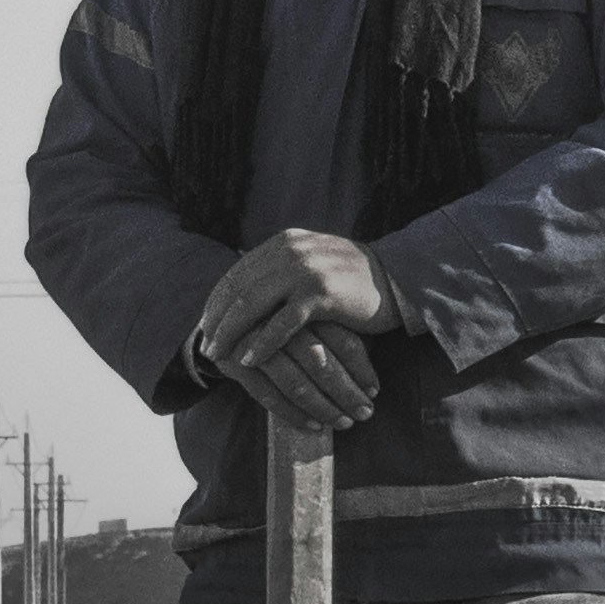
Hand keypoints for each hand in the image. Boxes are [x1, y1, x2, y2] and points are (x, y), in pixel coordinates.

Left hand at [193, 232, 394, 437]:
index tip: (205, 325)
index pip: (238, 272)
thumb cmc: (357, 281)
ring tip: (217, 356)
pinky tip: (249, 361)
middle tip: (204, 346)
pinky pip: (281, 323)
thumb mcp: (314, 263)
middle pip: (239, 288)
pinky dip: (262, 343)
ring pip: (252, 305)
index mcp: (286, 242)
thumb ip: (284, 269)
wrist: (401, 280)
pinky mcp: (321, 294)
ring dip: (230, 333)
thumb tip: (249, 289)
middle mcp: (291, 250)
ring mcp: (306, 270)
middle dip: (217, 320)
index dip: (217, 301)